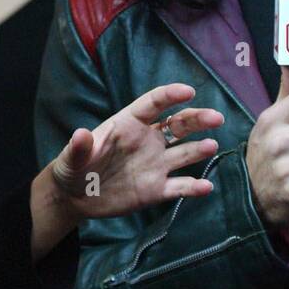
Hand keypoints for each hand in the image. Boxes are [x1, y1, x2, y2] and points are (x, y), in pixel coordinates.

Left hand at [48, 83, 221, 219]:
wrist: (75, 198)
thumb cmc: (73, 168)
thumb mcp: (71, 158)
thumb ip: (80, 147)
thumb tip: (82, 134)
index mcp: (129, 124)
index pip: (153, 104)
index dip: (170, 96)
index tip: (188, 90)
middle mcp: (148, 141)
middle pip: (177, 125)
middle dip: (197, 119)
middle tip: (216, 117)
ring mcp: (155, 165)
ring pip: (184, 153)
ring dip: (199, 149)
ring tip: (211, 145)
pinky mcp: (156, 189)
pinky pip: (179, 187)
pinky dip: (193, 187)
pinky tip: (206, 187)